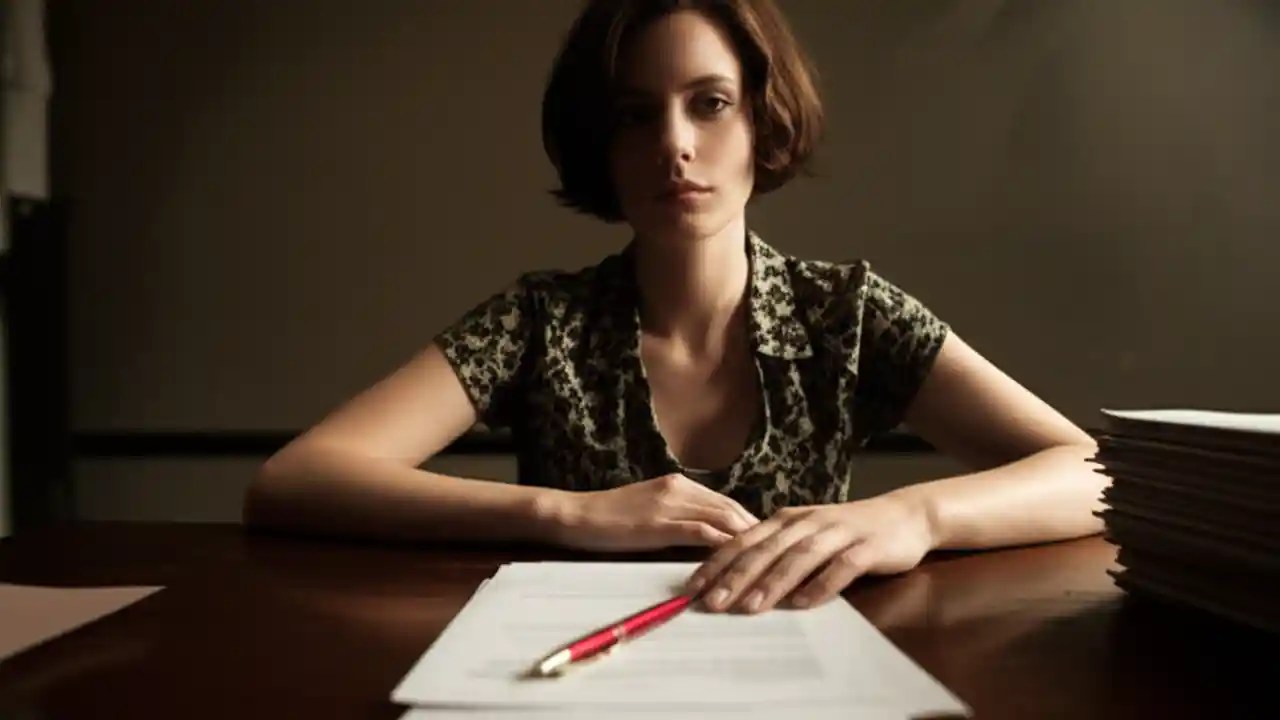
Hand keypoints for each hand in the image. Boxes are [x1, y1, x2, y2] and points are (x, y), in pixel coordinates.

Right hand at [550, 474, 760, 551]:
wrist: (576, 516)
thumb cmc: (609, 518)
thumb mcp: (650, 511)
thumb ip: (679, 518)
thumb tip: (708, 537)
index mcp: (679, 484)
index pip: (725, 501)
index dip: (747, 520)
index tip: (765, 541)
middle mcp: (680, 488)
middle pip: (730, 507)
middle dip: (754, 529)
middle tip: (774, 553)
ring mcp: (670, 504)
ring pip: (720, 517)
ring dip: (744, 537)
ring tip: (763, 559)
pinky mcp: (659, 523)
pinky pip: (700, 532)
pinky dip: (720, 544)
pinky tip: (734, 559)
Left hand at [683, 493, 934, 612]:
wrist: (904, 516)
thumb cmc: (847, 530)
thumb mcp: (805, 535)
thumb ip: (774, 552)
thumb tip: (732, 581)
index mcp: (786, 520)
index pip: (742, 542)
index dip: (716, 564)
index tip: (692, 590)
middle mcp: (807, 523)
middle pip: (765, 550)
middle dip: (736, 577)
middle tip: (713, 603)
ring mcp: (837, 533)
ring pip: (798, 557)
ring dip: (773, 582)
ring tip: (751, 606)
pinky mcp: (867, 548)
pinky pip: (841, 567)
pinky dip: (822, 584)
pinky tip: (806, 603)